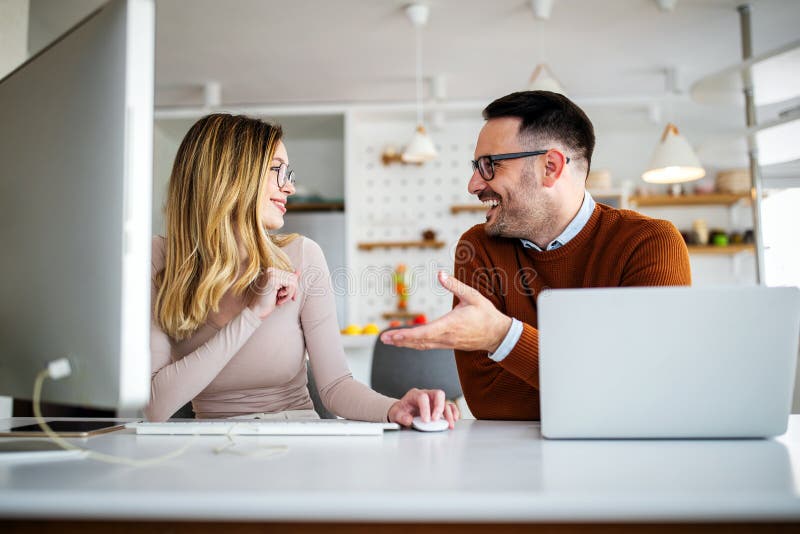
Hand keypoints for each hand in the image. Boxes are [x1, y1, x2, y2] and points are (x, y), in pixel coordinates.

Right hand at [248, 267, 299, 319]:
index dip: (293, 287)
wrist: (257, 310)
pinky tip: (279, 300)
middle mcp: (271, 270)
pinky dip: (288, 295)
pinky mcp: (274, 280)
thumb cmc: (267, 301)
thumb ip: (288, 280)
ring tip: (280, 300)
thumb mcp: (281, 290)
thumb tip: (298, 271)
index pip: (291, 275)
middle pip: (293, 277)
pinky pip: (291, 285)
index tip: (292, 297)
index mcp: (271, 271)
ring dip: (289, 294)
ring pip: (293, 281)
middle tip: (284, 299)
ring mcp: (272, 274)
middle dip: (292, 291)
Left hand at [380, 271, 511, 352]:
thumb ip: (455, 285)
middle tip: (383, 338)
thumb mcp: (473, 296)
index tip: (395, 335)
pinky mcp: (447, 344)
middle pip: (419, 341)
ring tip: (388, 340)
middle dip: (400, 340)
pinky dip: (414, 344)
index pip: (426, 332)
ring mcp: (447, 343)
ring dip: (404, 344)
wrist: (498, 335)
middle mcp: (447, 337)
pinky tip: (404, 342)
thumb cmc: (486, 314)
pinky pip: (427, 346)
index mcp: (451, 324)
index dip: (409, 335)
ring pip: (422, 345)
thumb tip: (440, 273)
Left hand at [387, 388, 460, 428]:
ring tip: (449, 424)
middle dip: (439, 407)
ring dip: (448, 413)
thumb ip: (401, 417)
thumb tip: (409, 420)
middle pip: (437, 394)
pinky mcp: (439, 407)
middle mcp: (426, 395)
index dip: (425, 408)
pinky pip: (449, 407)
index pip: (423, 397)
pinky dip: (453, 412)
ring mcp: (434, 401)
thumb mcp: (395, 414)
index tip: (426, 420)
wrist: (402, 412)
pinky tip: (454, 420)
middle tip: (436, 420)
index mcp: (415, 394)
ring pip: (445, 402)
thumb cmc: (400, 411)